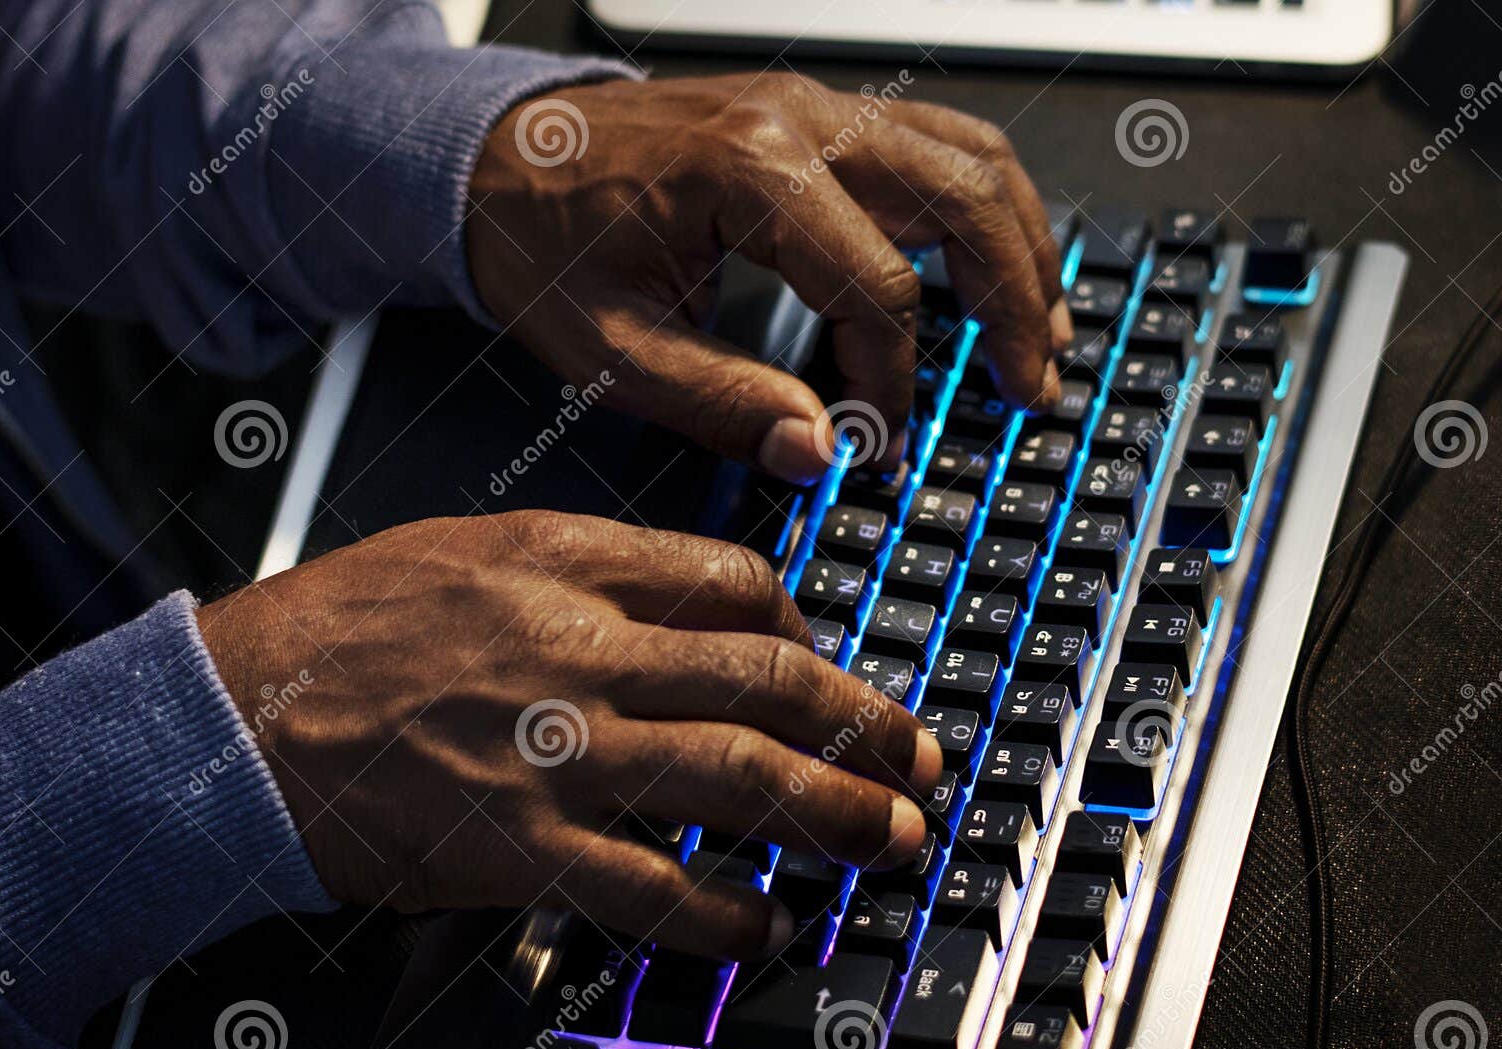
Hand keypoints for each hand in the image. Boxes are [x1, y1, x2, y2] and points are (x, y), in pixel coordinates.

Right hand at [196, 511, 941, 958]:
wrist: (230, 713)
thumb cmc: (333, 631)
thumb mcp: (460, 547)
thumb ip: (575, 563)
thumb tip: (675, 598)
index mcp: (563, 559)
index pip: (731, 580)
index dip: (800, 626)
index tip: (819, 658)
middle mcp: (578, 649)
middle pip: (766, 677)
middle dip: (861, 721)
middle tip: (915, 752)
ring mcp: (557, 752)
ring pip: (738, 778)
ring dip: (834, 813)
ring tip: (892, 836)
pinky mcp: (523, 846)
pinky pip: (656, 886)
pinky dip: (726, 912)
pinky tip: (767, 925)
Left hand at [468, 73, 1069, 483]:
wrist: (497, 159)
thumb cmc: (541, 239)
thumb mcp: (610, 348)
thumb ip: (721, 405)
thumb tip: (820, 452)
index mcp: (748, 172)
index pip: (877, 288)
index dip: (892, 381)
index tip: (879, 439)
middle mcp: (799, 119)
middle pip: (964, 199)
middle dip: (1014, 302)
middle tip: (1032, 386)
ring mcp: (815, 106)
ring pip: (971, 156)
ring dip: (1021, 246)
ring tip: (1041, 332)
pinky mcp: (817, 116)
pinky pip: (938, 143)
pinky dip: (984, 208)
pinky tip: (996, 265)